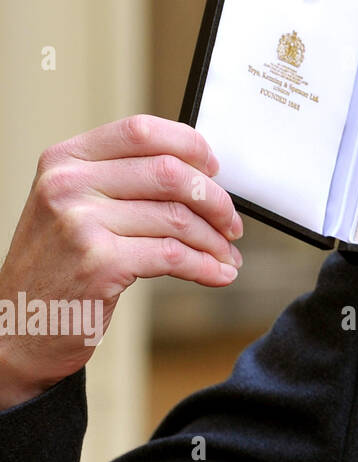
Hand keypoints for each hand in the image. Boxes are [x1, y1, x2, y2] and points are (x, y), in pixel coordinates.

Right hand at [0, 115, 242, 407]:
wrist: (17, 330)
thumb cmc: (58, 266)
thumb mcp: (74, 206)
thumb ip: (122, 180)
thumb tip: (200, 171)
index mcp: (66, 160)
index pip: (142, 131)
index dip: (190, 145)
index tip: (214, 169)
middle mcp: (68, 185)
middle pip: (171, 173)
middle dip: (215, 200)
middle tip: (232, 224)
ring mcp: (80, 223)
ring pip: (178, 218)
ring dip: (215, 240)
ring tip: (227, 255)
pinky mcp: (98, 263)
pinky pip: (175, 256)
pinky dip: (206, 266)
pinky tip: (218, 274)